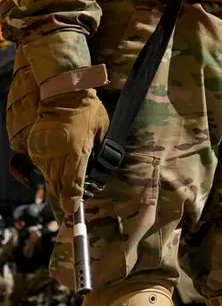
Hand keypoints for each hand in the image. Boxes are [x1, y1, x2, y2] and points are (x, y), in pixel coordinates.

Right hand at [27, 90, 107, 216]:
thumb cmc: (88, 110)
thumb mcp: (102, 129)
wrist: (63, 94)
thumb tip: (99, 165)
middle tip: (69, 210)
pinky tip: (56, 176)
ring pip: (48, 177)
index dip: (72, 198)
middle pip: (58, 184)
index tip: (72, 210)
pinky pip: (41, 167)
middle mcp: (58, 154)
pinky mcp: (35, 147)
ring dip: (56, 187)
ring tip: (64, 195)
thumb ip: (99, 149)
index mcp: (77, 150)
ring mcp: (44, 151)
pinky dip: (49, 173)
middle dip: (64, 197)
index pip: (73, 181)